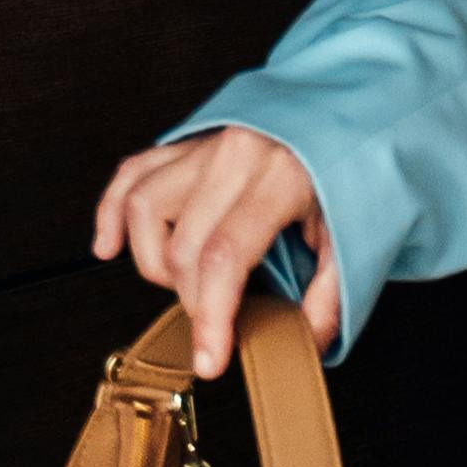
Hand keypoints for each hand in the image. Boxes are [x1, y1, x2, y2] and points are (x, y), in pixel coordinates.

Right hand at [91, 122, 334, 371]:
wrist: (350, 109)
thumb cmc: (352, 163)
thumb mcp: (357, 228)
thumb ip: (332, 290)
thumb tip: (304, 338)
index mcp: (281, 174)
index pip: (224, 256)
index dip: (211, 316)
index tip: (210, 357)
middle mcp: (236, 154)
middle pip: (183, 245)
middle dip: (194, 301)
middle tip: (220, 321)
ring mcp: (206, 143)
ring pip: (144, 208)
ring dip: (154, 261)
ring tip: (186, 282)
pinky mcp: (188, 141)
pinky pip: (133, 173)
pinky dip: (112, 212)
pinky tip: (110, 246)